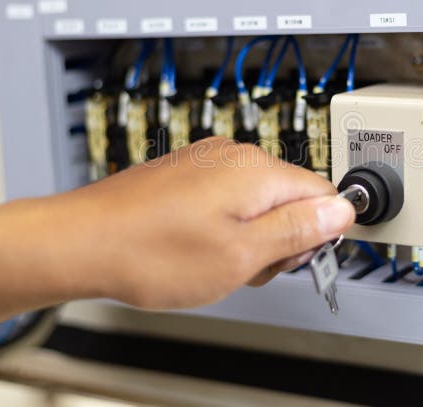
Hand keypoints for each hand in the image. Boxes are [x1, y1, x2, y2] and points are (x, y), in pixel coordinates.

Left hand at [56, 137, 354, 309]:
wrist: (80, 242)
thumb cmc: (150, 252)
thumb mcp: (241, 256)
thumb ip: (299, 231)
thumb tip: (342, 211)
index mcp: (257, 171)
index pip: (323, 194)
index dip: (316, 235)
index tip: (294, 260)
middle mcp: (234, 155)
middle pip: (291, 198)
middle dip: (278, 239)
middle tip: (245, 266)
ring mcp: (207, 161)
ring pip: (257, 203)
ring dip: (249, 238)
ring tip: (214, 262)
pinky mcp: (186, 173)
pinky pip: (226, 201)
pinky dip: (222, 228)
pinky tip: (196, 250)